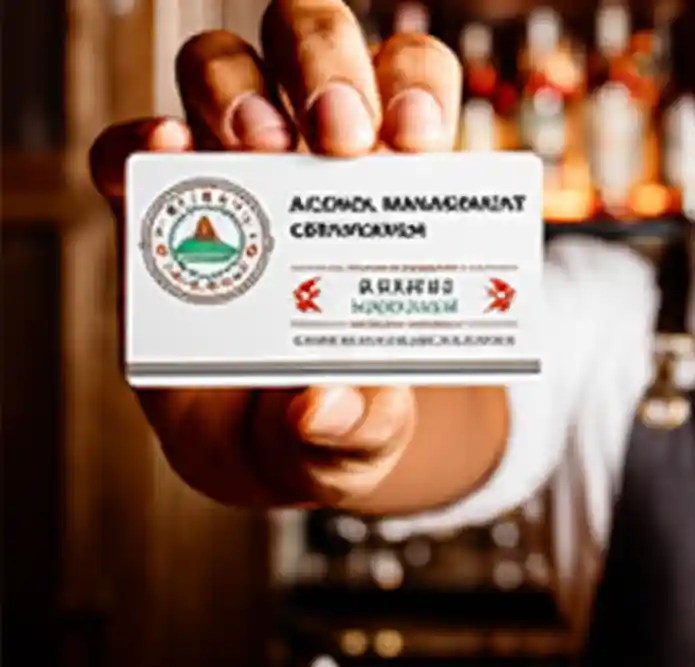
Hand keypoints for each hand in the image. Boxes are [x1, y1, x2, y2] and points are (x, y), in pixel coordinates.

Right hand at [87, 0, 462, 507]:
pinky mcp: (155, 210)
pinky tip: (165, 156)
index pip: (415, 88)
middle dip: (328, 68)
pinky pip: (133, 146)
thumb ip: (362, 426)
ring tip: (255, 148)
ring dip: (237, 87)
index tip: (414, 139)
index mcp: (396, 186)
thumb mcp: (367, 436)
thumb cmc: (340, 420)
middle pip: (319, 46)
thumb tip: (326, 404)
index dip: (417, 88)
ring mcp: (231, 176)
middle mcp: (312, 158)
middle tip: (338, 137)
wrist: (265, 449)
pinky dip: (140, 140)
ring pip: (223, 67)